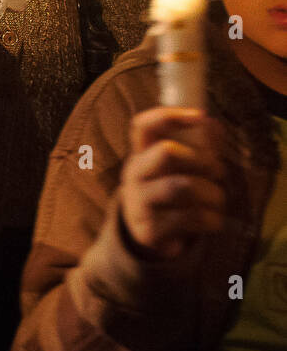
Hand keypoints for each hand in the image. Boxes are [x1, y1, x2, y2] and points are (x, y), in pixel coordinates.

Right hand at [119, 107, 225, 259]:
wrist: (148, 234)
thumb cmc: (170, 190)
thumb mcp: (179, 166)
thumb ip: (197, 145)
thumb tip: (213, 125)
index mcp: (141, 154)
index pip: (143, 126)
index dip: (169, 116)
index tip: (200, 116)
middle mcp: (134, 175)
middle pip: (167, 152)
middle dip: (203, 160)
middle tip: (217, 171)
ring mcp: (139, 203)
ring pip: (184, 187)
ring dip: (213, 193)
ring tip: (217, 199)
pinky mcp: (149, 230)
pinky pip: (192, 218)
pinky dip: (212, 218)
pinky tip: (211, 219)